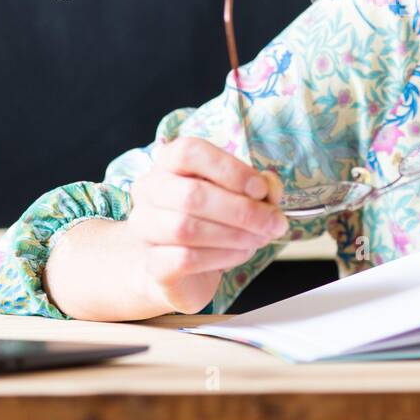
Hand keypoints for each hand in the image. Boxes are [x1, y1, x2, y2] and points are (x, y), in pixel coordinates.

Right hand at [125, 136, 288, 313]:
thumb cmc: (210, 222)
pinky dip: (221, 257)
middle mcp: (150, 190)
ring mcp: (146, 227)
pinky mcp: (153, 264)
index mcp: (169, 163)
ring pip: (187, 228)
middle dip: (243, 210)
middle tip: (273, 223)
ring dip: (235, 235)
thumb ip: (257, 188)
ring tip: (258, 239)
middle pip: (192, 194)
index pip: (190, 152)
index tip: (261, 189)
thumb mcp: (238, 196)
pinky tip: (237, 255)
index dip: (229, 169)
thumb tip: (270, 188)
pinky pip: (186, 259)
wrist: (179, 268)